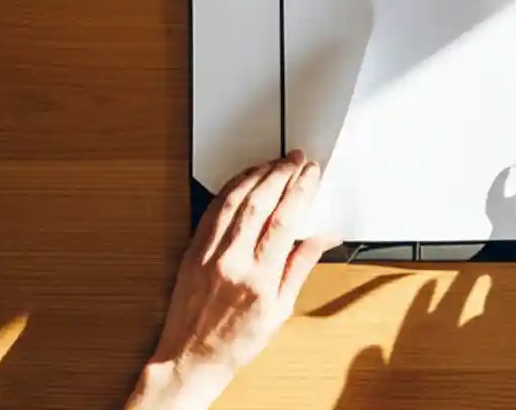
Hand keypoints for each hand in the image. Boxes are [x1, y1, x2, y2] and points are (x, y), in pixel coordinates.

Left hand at [126, 150, 340, 409]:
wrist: (191, 358)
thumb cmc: (237, 341)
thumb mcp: (281, 309)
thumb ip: (300, 266)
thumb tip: (324, 237)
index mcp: (259, 280)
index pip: (285, 221)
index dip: (300, 190)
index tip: (310, 174)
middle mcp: (232, 262)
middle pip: (259, 203)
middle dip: (281, 174)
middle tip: (296, 158)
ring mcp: (208, 254)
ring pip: (233, 201)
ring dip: (256, 175)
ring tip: (274, 163)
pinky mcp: (192, 251)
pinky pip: (212, 211)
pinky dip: (230, 189)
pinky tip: (244, 180)